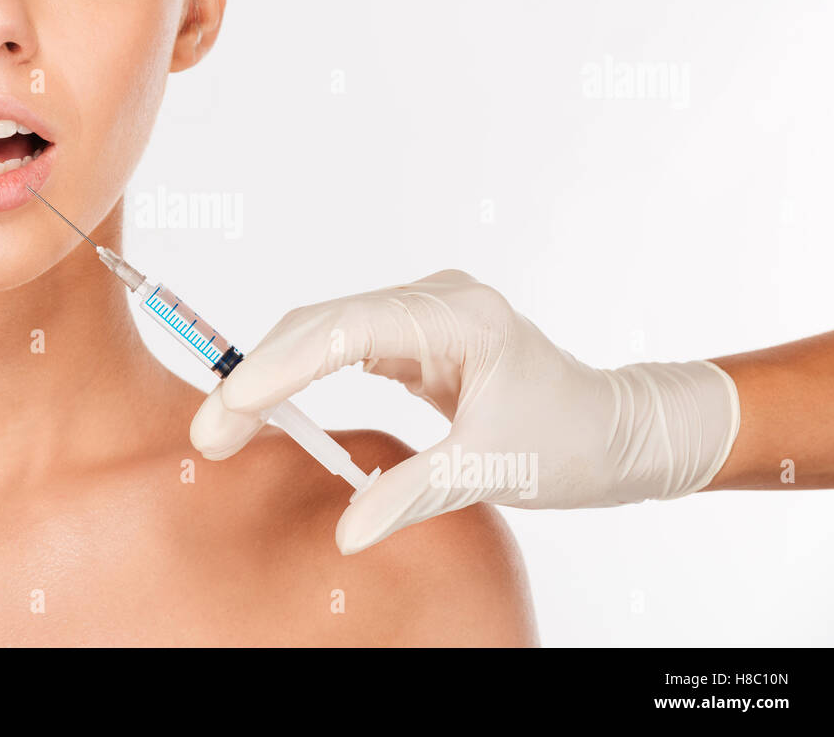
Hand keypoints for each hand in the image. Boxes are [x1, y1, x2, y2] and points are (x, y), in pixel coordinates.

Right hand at [189, 270, 739, 553]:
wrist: (620, 429)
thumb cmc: (574, 438)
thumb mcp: (494, 471)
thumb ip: (413, 494)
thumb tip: (346, 531)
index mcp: (459, 318)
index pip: (346, 327)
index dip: (282, 362)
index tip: (234, 401)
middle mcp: (435, 302)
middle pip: (322, 323)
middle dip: (261, 373)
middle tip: (212, 431)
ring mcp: (424, 315)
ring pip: (325, 331)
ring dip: (274, 372)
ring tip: (227, 421)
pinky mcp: (418, 338)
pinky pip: (343, 345)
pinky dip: (302, 373)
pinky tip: (272, 403)